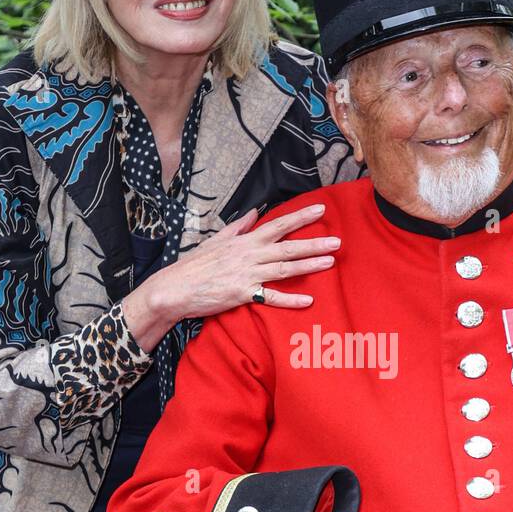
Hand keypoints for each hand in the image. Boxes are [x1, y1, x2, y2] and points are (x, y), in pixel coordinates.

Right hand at [157, 202, 340, 321]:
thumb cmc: (195, 265)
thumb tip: (255, 213)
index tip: (320, 210)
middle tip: (338, 241)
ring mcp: (247, 274)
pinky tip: (308, 301)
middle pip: (288, 246)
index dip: (300, 217)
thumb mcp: (216, 240)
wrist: (175, 288)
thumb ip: (239, 227)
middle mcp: (249, 255)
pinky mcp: (242, 294)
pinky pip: (271, 297)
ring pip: (284, 268)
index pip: (278, 225)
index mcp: (245, 241)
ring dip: (309, 265)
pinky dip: (290, 300)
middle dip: (314, 243)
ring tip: (330, 262)